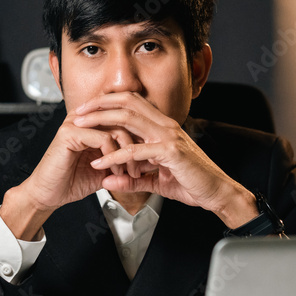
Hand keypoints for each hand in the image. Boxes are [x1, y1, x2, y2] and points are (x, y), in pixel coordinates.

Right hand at [0, 114, 136, 238]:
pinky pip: (103, 138)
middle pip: (125, 118)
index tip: (150, 159)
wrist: (49, 195)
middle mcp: (85, 117)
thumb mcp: (107, 168)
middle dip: (138, 145)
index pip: (126, 117)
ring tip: (128, 172)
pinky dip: (113, 156)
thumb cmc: (73, 181)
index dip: (141, 138)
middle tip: (143, 166)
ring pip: (117, 128)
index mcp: (94, 121)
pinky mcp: (70, 133)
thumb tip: (148, 157)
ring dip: (127, 153)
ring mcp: (76, 122)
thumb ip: (124, 157)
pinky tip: (113, 171)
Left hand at [72, 92, 259, 228]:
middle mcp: (166, 126)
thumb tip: (107, 181)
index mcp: (164, 127)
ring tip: (80, 128)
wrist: (218, 193)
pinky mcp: (171, 152)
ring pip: (129, 119)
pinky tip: (100, 163)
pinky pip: (136, 151)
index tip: (88, 111)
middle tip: (77, 113)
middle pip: (127, 103)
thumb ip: (131, 179)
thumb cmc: (193, 183)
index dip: (108, 103)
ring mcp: (169, 137)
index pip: (133, 103)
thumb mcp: (156, 181)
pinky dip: (114, 156)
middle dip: (98, 105)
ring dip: (101, 122)